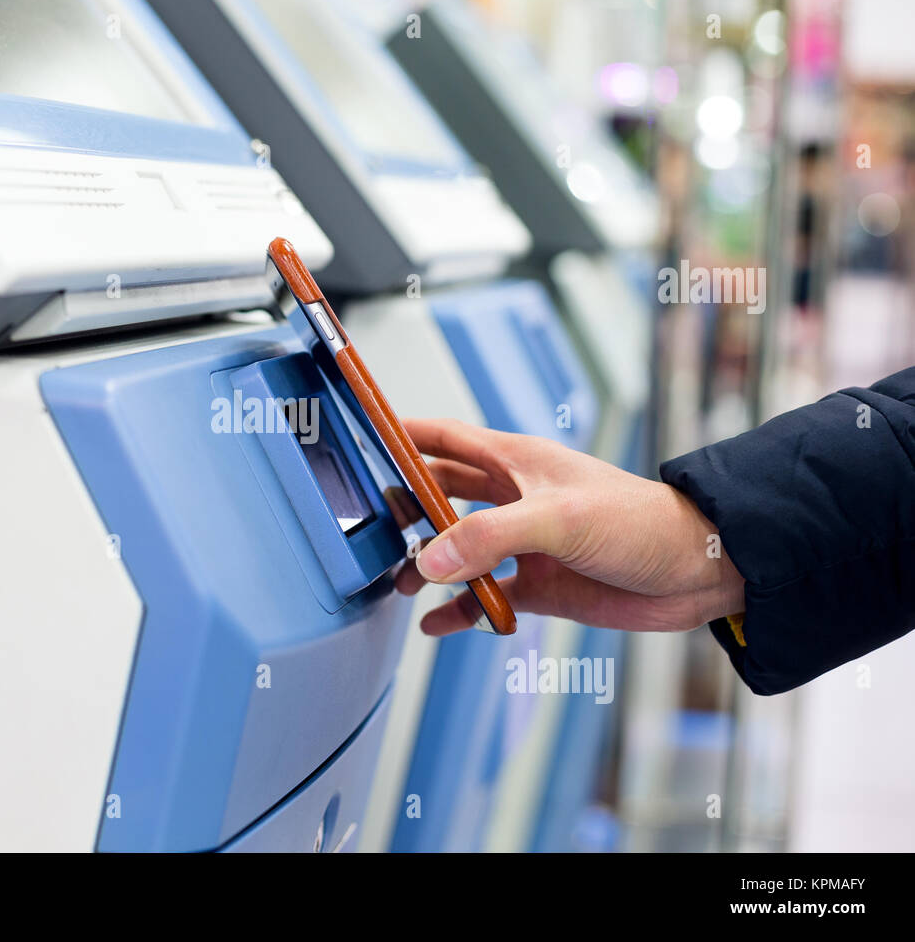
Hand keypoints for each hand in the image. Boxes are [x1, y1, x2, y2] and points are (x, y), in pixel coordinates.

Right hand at [395, 419, 745, 636]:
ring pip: (459, 549)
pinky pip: (486, 597)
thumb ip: (491, 536)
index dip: (404, 436)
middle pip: (441, 495)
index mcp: (516, 463)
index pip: (445, 440)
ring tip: (400, 582)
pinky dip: (460, 611)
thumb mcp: (559, 519)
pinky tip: (437, 625)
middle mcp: (514, 500)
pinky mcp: (540, 586)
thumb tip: (431, 558)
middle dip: (405, 507)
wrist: (698, 572)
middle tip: (371, 524)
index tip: (363, 436)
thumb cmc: (641, 522)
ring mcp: (525, 544)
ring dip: (429, 565)